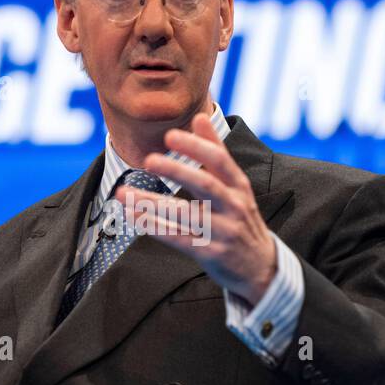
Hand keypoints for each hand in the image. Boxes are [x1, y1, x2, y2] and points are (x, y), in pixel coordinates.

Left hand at [116, 111, 276, 304]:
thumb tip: (199, 117)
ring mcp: (224, 232)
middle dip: (177, 171)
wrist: (261, 268)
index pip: (220, 161)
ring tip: (123, 193)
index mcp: (239, 186)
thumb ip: (216, 152)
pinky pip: (180, 239)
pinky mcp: (212, 254)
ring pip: (186, 215)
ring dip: (152, 203)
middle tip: (149, 160)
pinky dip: (156, 228)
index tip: (171, 136)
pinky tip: (134, 217)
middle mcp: (234, 207)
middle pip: (206, 185)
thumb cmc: (241, 219)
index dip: (196, 147)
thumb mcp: (236, 186)